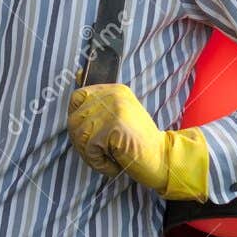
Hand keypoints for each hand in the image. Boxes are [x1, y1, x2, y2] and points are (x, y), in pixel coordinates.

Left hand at [67, 82, 209, 201]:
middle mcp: (113, 95)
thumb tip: (76, 74)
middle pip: (74, 119)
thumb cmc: (136, 142)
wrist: (162, 158)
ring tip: (109, 157)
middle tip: (103, 152)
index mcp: (114, 90)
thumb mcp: (117, 116)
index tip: (91, 133)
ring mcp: (114, 109)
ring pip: (79, 135)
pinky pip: (90, 149)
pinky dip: (99, 163)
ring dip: (90, 155)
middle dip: (83, 143)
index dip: (77, 118)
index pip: (77, 96)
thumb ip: (98, 101)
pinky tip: (114, 162)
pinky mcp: (115, 126)